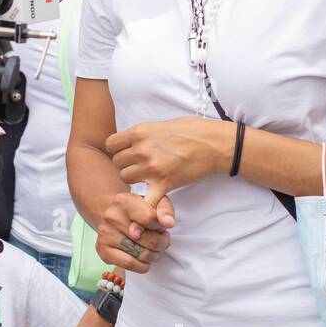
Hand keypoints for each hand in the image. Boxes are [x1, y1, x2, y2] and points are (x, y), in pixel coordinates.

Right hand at [96, 190, 173, 273]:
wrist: (112, 215)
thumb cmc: (137, 210)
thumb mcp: (154, 201)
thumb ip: (165, 210)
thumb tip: (168, 223)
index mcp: (123, 201)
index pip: (150, 219)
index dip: (161, 227)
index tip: (160, 227)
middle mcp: (111, 217)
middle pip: (150, 241)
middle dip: (162, 243)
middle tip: (161, 240)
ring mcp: (105, 235)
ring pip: (142, 255)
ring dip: (154, 255)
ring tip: (153, 248)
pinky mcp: (103, 251)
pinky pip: (130, 265)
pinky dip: (142, 265)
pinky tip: (142, 257)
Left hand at [107, 117, 232, 207]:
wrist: (214, 144)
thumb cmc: (192, 131)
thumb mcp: (160, 124)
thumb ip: (142, 134)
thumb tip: (130, 141)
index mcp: (139, 132)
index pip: (110, 144)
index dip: (117, 149)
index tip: (126, 151)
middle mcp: (141, 150)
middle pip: (117, 163)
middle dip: (125, 164)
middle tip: (138, 164)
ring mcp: (151, 168)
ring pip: (125, 178)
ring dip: (134, 179)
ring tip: (146, 175)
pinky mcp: (164, 184)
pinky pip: (145, 199)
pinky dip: (146, 202)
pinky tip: (150, 198)